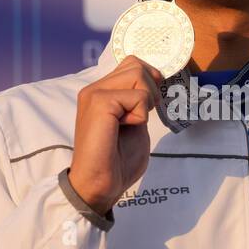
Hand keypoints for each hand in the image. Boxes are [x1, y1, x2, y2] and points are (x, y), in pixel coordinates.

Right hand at [68, 56, 162, 214]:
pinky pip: (138, 96)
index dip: (149, 79)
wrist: (99, 185)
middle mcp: (94, 88)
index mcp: (101, 92)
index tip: (150, 104)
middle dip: (151, 89)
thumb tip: (154, 85)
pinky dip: (140, 115)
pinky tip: (124, 129)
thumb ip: (139, 103)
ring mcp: (94, 93)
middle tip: (141, 117)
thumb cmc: (116, 162)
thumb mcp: (135, 124)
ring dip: (145, 101)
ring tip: (132, 122)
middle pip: (136, 65)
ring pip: (138, 74)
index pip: (131, 64)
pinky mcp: (99, 102)